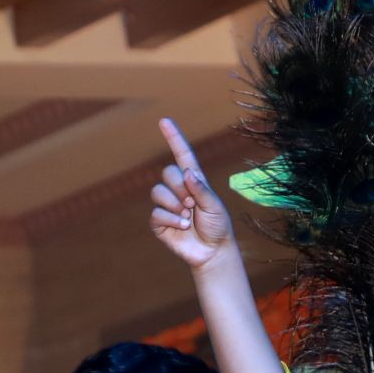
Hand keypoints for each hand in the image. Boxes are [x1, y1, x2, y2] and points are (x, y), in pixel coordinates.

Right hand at [147, 118, 237, 269]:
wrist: (212, 251)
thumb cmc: (217, 226)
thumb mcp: (214, 205)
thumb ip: (201, 189)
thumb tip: (186, 172)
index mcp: (194, 181)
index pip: (182, 155)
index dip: (174, 138)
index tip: (165, 121)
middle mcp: (179, 190)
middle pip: (168, 173)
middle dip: (180, 188)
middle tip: (192, 204)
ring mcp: (167, 205)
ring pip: (158, 192)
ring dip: (174, 204)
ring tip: (187, 216)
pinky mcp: (159, 222)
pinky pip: (156, 213)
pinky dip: (170, 219)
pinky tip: (182, 226)